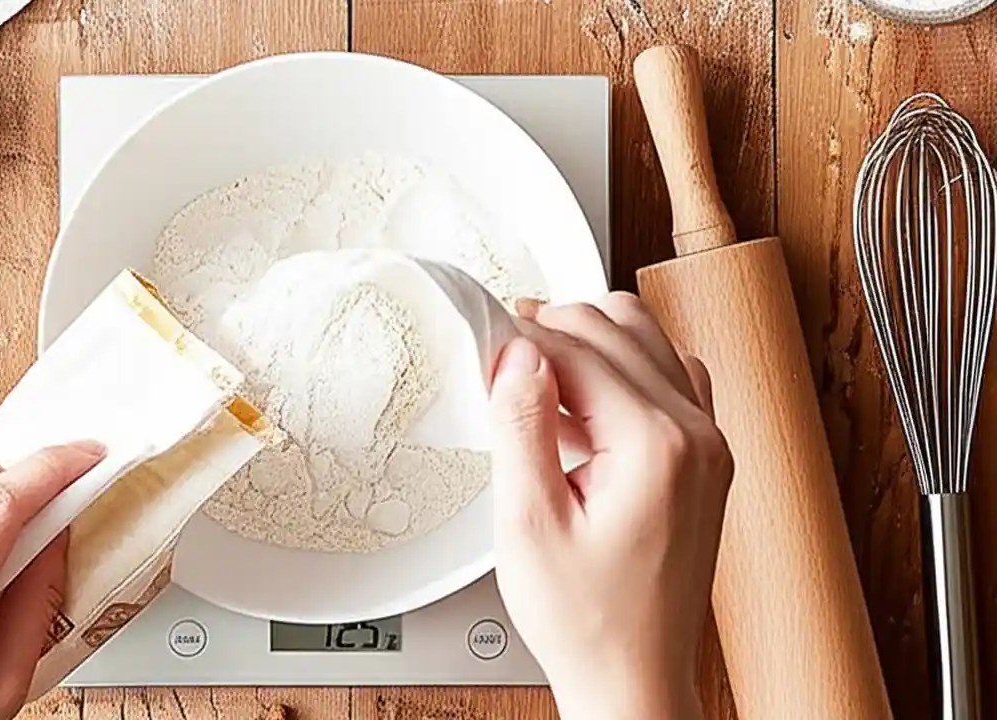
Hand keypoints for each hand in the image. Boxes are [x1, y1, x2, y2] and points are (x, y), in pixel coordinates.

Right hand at [489, 293, 731, 719]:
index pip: (577, 350)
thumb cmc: (587, 621)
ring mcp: (709, 444)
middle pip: (616, 330)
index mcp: (657, 445)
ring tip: (534, 376)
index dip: (519, 337)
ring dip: (588, 342)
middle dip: (551, 330)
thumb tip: (517, 354)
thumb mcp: (528, 524)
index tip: (481, 336)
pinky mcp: (704, 458)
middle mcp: (697, 434)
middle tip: (499, 358)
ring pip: (648, 341)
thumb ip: (522, 427)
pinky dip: (621, 369)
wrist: (633, 677)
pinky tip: (582, 402)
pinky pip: (668, 377)